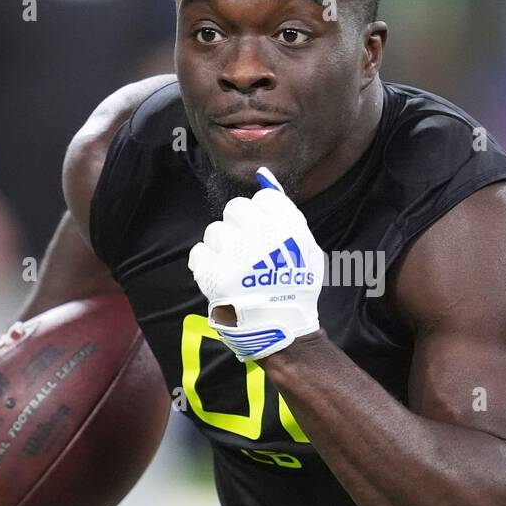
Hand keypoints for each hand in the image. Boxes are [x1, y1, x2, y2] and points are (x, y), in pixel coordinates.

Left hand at [187, 167, 323, 360]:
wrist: (281, 329)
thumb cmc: (295, 286)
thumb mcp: (306, 246)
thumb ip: (285, 210)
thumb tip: (263, 176)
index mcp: (285, 226)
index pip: (263, 199)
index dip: (262, 218)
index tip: (265, 236)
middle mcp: (259, 235)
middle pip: (235, 209)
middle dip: (240, 228)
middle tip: (248, 251)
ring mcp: (234, 254)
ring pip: (215, 230)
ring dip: (222, 246)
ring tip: (235, 267)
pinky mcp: (213, 274)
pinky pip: (199, 252)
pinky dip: (206, 263)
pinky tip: (221, 276)